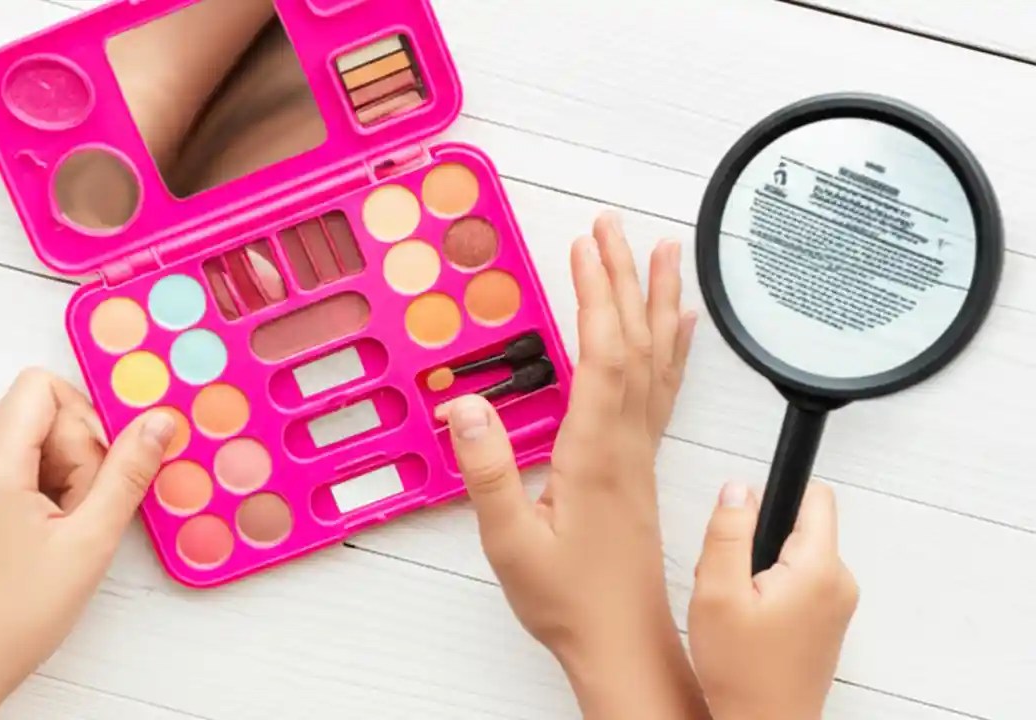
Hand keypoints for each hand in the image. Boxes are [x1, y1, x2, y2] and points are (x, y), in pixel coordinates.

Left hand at [0, 369, 175, 718]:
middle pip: (36, 408)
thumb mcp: (90, 542)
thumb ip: (128, 473)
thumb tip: (158, 421)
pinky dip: (34, 480)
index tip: (96, 472)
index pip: (43, 386)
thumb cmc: (16, 614)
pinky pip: (5, 457)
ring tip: (60, 524)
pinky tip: (42, 528)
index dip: (83, 419)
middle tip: (79, 509)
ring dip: (57, 466)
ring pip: (24, 432)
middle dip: (73, 448)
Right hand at [438, 212, 701, 718]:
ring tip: (662, 255)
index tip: (584, 247)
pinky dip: (672, 350)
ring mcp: (640, 453)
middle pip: (633, 342)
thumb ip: (488, 472)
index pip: (603, 354)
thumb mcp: (511, 542)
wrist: (622, 640)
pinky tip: (677, 329)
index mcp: (595, 452)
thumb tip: (464, 407)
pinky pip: (665, 391)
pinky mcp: (642, 466)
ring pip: (657, 361)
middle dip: (622, 277)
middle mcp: (627, 443)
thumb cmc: (569, 599)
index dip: (595, 294)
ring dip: (656, 302)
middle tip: (613, 227)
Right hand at [689, 482, 859, 719]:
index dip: (773, 496)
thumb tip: (739, 488)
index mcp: (819, 568)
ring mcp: (837, 603)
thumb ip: (728, 533)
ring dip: (759, 568)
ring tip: (737, 607)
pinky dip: (770, 589)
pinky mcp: (827, 620)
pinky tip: (749, 621)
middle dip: (757, 540)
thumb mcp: (716, 593)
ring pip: (795, 554)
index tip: (743, 526)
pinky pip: (799, 580)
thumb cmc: (742, 671)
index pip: (815, 496)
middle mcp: (840, 581)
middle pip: (799, 525)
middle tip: (729, 582)